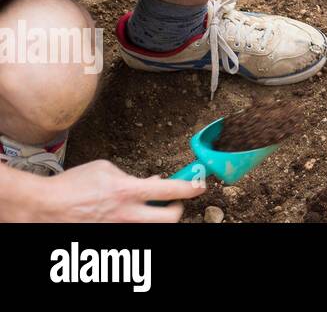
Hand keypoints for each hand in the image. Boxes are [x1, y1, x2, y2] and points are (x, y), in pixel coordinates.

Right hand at [35, 160, 202, 221]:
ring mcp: (119, 229)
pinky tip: (127, 213)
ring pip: (153, 227)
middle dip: (179, 210)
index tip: (201, 185)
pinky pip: (133, 230)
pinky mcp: (111, 237)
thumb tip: (154, 182)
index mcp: (127, 192)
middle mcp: (126, 214)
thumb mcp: (107, 170)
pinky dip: (136, 221)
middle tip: (176, 202)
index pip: (170, 191)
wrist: (45, 207)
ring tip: (148, 207)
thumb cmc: (74, 185)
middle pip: (171, 219)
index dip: (191, 188)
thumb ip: (134, 176)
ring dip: (156, 217)